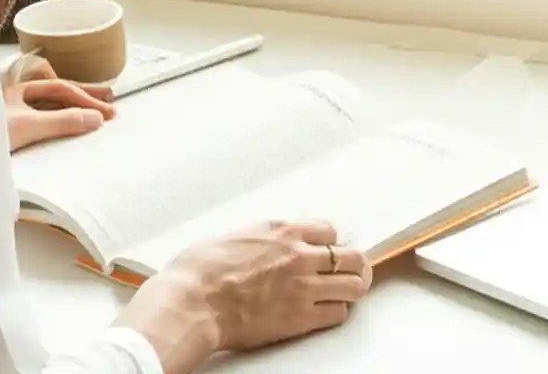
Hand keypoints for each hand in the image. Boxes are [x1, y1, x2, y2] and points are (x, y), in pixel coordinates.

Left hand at [4, 57, 115, 151]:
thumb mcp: (25, 126)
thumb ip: (61, 121)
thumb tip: (94, 118)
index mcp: (15, 82)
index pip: (61, 88)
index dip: (86, 99)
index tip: (105, 113)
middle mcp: (10, 90)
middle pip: (55, 90)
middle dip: (83, 95)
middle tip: (108, 98)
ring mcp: (5, 105)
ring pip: (45, 102)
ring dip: (69, 106)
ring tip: (90, 108)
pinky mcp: (2, 123)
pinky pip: (35, 114)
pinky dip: (53, 116)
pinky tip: (60, 122)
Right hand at [115, 221, 372, 373]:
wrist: (192, 303)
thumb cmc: (200, 271)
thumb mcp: (235, 236)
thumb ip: (263, 239)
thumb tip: (269, 244)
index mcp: (283, 230)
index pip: (330, 230)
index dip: (330, 241)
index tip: (327, 250)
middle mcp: (300, 255)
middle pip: (352, 256)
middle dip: (354, 264)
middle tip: (350, 271)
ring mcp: (304, 287)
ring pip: (354, 285)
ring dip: (351, 288)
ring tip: (346, 292)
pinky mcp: (301, 317)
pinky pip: (338, 313)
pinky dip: (336, 311)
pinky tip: (326, 311)